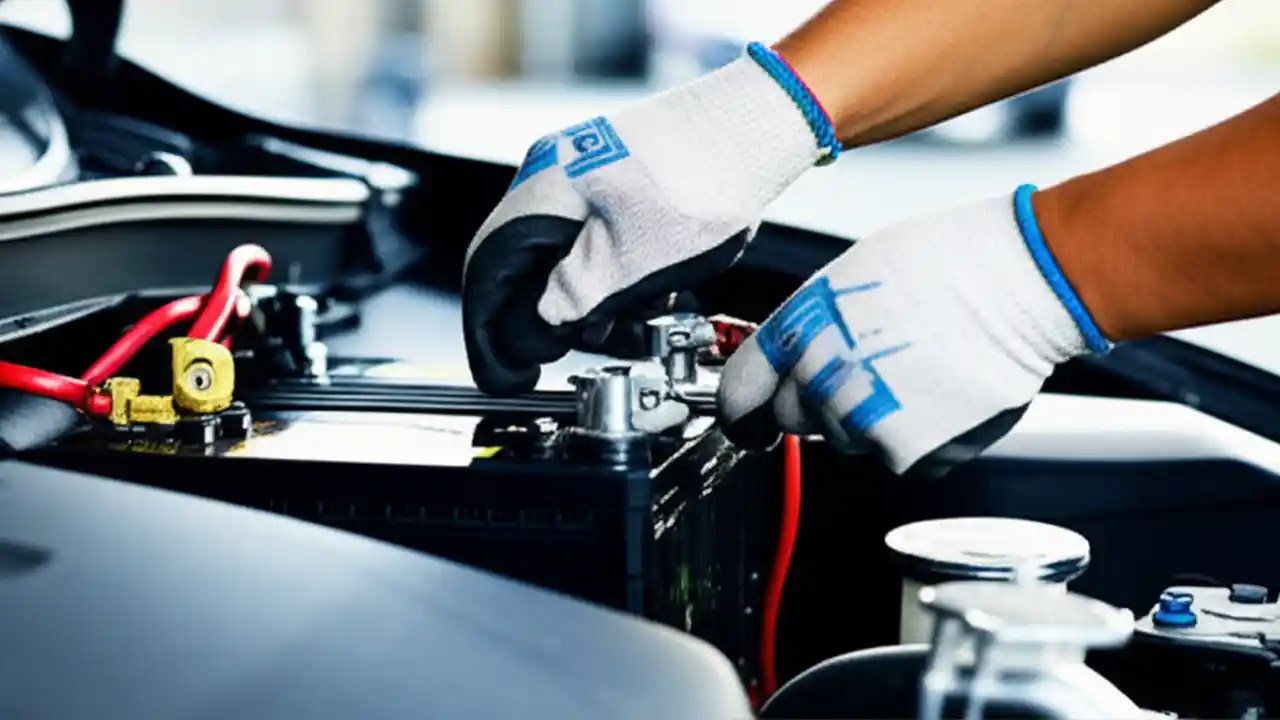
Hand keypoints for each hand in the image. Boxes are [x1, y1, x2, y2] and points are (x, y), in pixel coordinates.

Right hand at [463, 43, 841, 395]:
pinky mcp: (617, 184)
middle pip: (520, 268)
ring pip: (561, 258)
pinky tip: (646, 300)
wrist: (757, 129)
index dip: (489, 333)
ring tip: (625, 330)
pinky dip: (611, 280)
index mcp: (542, 195)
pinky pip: (594, 242)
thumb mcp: (633, 261)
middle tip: (568, 354)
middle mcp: (553, 179)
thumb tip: (539, 326)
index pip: (487, 273)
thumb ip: (576, 297)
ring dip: (587, 304)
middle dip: (545, 321)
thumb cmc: (701, 180)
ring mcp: (584, 178)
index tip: (508, 374)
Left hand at [717, 187, 1111, 473]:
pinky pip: (899, 458)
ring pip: (847, 440)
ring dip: (870, 419)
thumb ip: (809, 328)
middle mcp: (822, 381)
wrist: (1022, 283)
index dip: (742, 405)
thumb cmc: (945, 262)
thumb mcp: (848, 278)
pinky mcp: (913, 454)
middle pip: (793, 418)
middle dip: (817, 402)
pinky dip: (917, 439)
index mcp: (798, 331)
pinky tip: (942, 395)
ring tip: (917, 371)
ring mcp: (866, 422)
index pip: (739, 390)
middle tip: (867, 369)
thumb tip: (793, 357)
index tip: (746, 416)